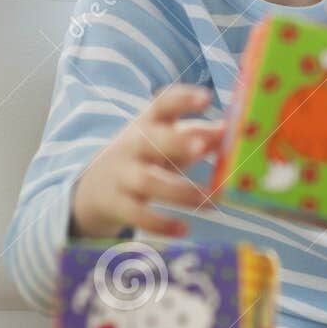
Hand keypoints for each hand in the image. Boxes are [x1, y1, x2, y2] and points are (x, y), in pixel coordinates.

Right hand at [71, 84, 226, 239]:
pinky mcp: (118, 204)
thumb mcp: (167, 141)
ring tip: (211, 200)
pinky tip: (183, 229)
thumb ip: (198, 135)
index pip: (163, 104)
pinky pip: (139, 214)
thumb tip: (232, 132)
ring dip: (181, 191)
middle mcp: (133, 145)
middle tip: (202, 147)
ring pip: (149, 181)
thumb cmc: (145, 157)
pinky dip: (161, 223)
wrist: (94, 187)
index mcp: (148, 123)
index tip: (206, 98)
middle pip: (151, 140)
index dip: (183, 100)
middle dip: (176, 142)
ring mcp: (123, 175)